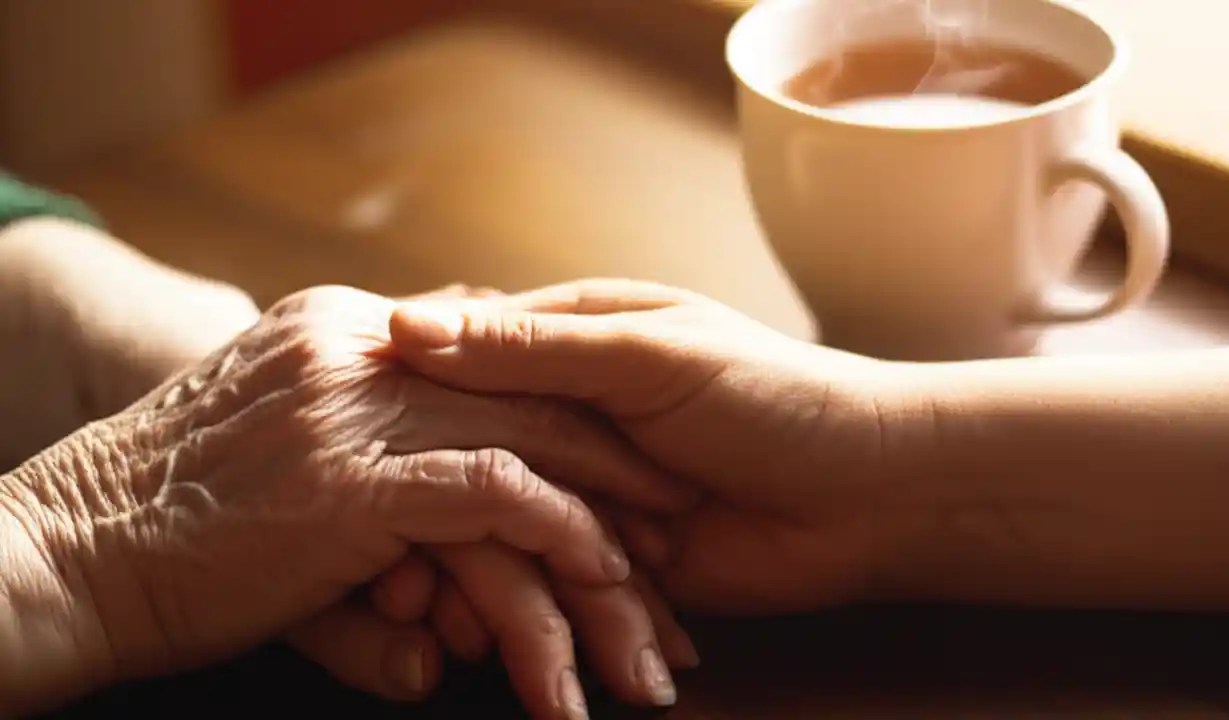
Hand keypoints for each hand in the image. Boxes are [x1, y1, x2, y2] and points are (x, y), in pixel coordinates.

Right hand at [0, 285, 685, 716]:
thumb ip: (368, 452)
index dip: (572, 418)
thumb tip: (436, 532)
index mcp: (352, 331)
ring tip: (661, 570)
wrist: (70, 554)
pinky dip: (555, 527)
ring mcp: (355, 409)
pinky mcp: (347, 479)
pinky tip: (603, 568)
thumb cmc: (173, 520)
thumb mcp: (279, 452)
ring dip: (603, 516)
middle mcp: (364, 350)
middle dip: (616, 468)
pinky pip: (486, 493)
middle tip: (680, 520)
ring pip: (525, 449)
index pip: (496, 366)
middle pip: (530, 404)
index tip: (631, 470)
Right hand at [389, 280, 917, 613]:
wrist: (872, 495)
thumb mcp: (648, 359)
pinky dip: (523, 606)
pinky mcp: (614, 554)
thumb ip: (532, 349)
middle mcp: (570, 411)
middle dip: (428, 510)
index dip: (403, 407)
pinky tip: (481, 640)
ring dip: (469, 574)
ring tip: (414, 618)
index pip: (460, 364)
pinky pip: (548, 578)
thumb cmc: (775, 399)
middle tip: (376, 569)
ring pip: (500, 525)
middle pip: (469, 453)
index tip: (340, 452)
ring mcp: (588, 485)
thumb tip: (404, 323)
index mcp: (574, 338)